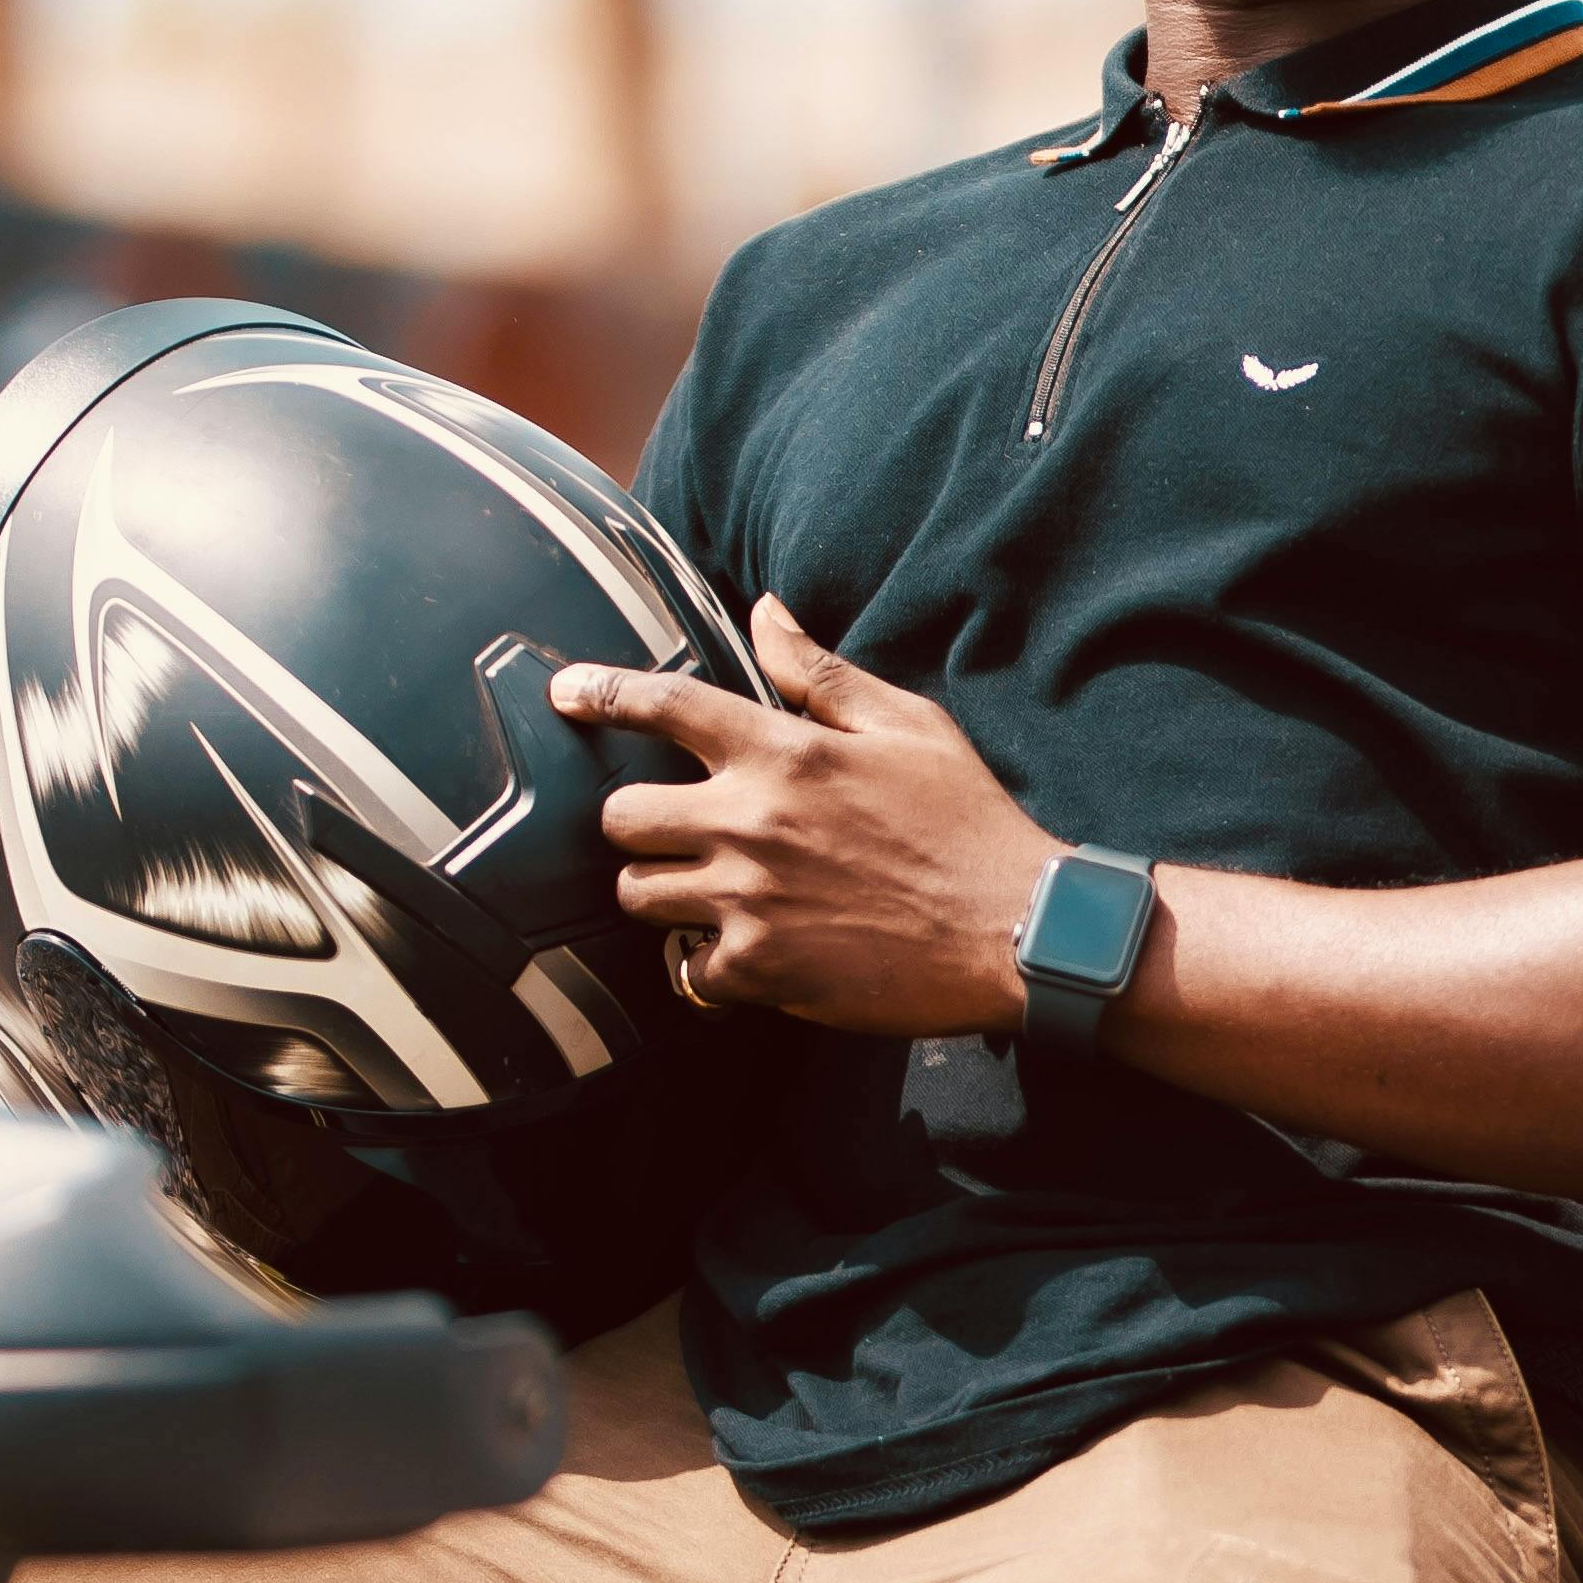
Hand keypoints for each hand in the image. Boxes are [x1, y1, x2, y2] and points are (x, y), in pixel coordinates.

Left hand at [552, 600, 1057, 1034]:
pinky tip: (740, 958)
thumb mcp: (907, 724)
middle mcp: (751, 821)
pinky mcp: (763, 969)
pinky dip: (704, 969)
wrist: (1016, 931)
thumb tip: (765, 611)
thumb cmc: (968, 823)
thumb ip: (820, 673)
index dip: (603, 693)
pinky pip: (687, 971)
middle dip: (637, 824)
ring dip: (663, 894)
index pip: (663, 704)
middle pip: (621, 817)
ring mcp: (749, 899)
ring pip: (639, 895)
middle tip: (675, 834)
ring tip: (706, 896)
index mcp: (784, 751)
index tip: (566, 693)